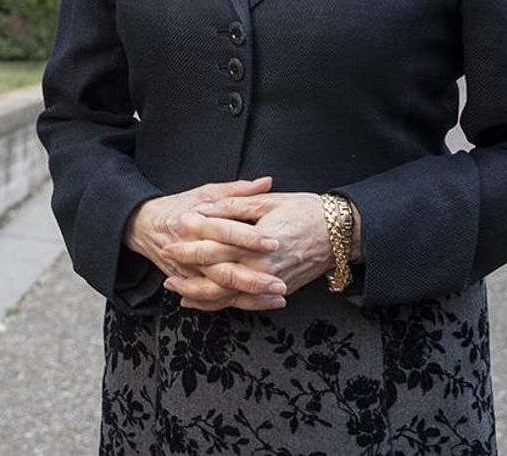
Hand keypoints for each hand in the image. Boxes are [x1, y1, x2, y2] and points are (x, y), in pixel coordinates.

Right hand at [124, 178, 286, 310]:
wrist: (144, 225)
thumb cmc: (180, 205)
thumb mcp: (205, 192)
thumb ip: (238, 190)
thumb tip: (267, 182)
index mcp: (194, 222)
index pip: (224, 231)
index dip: (249, 238)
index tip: (274, 242)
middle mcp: (188, 249)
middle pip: (222, 269)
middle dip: (253, 279)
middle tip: (280, 283)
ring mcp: (186, 271)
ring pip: (220, 291)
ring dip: (250, 298)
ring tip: (278, 298)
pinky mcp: (188, 283)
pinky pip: (214, 300)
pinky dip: (237, 304)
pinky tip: (261, 304)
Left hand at [160, 192, 333, 310]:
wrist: (340, 234)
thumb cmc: (306, 211)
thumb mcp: (269, 201)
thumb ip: (234, 205)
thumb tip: (203, 210)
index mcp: (259, 242)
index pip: (217, 241)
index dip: (194, 234)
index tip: (175, 226)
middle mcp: (263, 268)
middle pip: (217, 271)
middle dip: (188, 265)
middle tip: (165, 256)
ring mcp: (270, 283)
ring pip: (226, 295)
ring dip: (198, 292)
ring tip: (174, 287)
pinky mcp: (277, 292)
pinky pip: (243, 304)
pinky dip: (220, 305)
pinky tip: (201, 302)